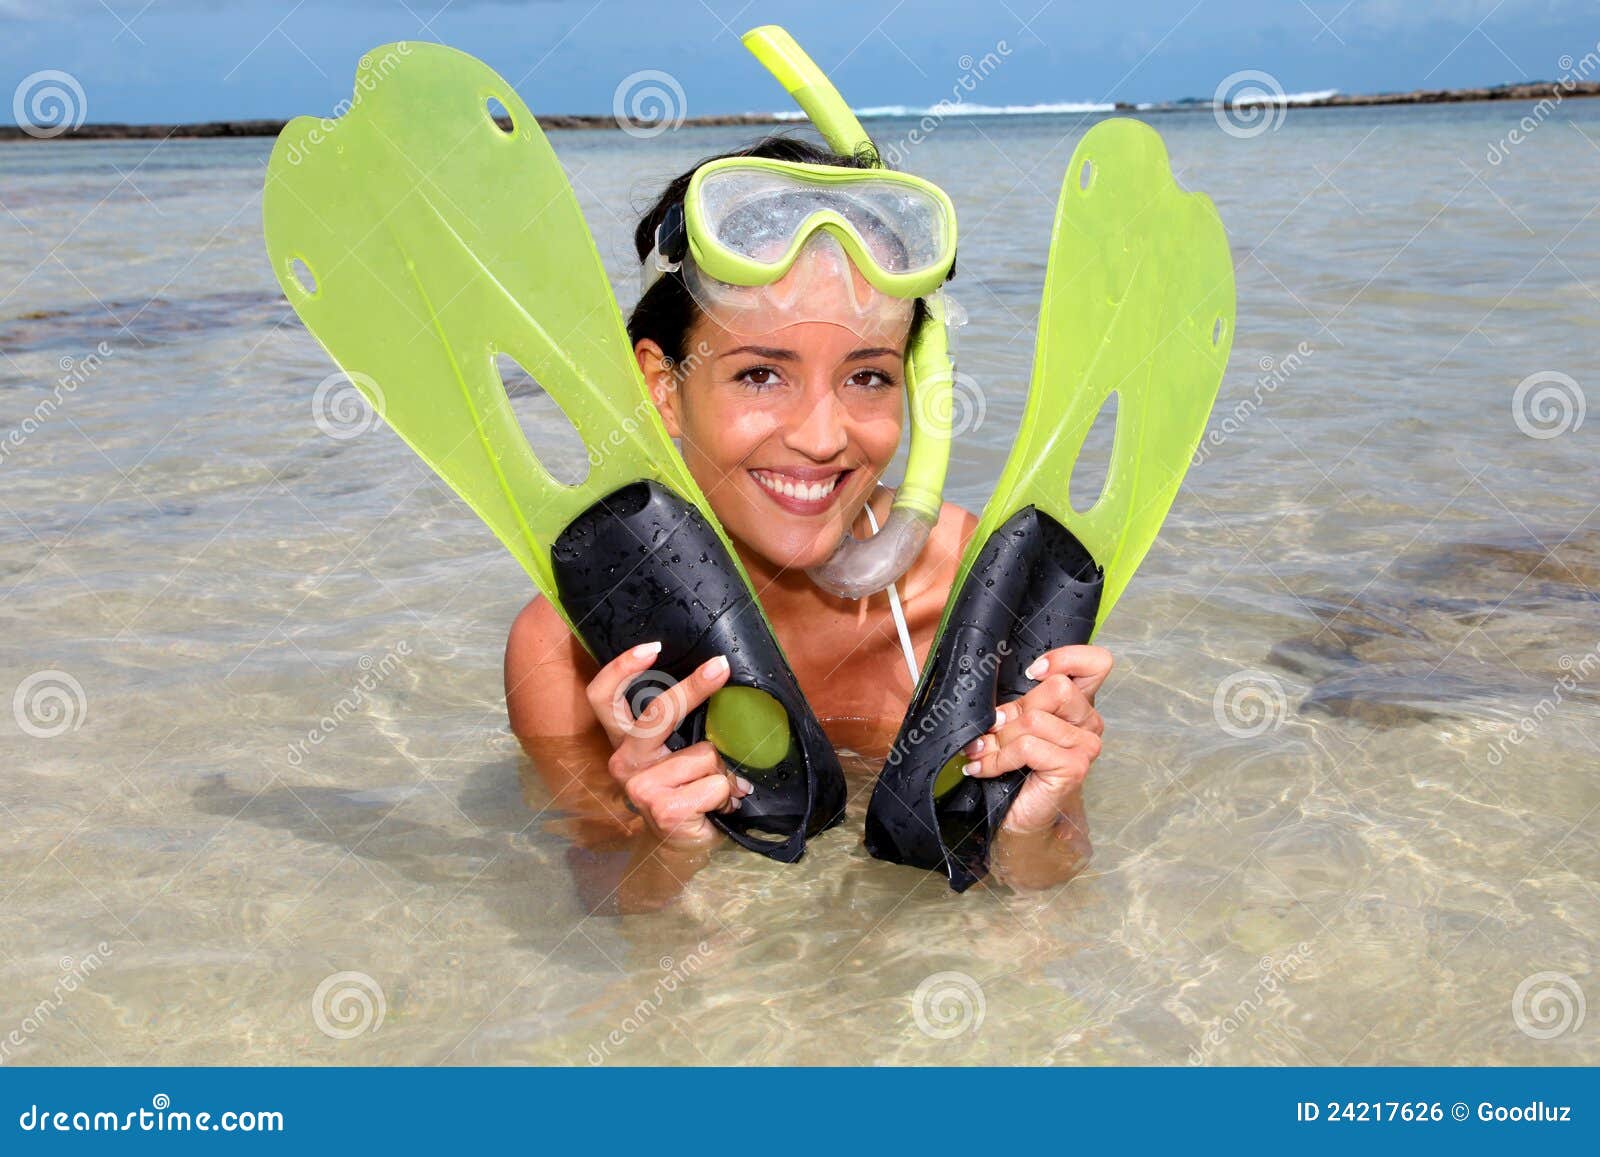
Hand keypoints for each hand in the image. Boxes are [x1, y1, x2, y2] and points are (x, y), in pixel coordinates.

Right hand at [584, 642, 752, 844]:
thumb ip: (684, 727)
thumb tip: (717, 684)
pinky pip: (716, 783)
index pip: (603, 697)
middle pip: (656, 714)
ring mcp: (641, 787)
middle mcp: (624, 761)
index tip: (652, 647)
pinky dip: (728, 793)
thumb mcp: (676, 755)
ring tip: (721, 788)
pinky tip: (722, 806)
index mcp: (625, 742)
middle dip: (692, 688)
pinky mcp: (664, 808)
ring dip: (723, 770)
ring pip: (704, 753)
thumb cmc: (685, 794)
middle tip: (720, 666)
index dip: (621, 668)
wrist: (682, 850)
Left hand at [957, 645, 1112, 834]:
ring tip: (981, 751)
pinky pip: (1028, 747)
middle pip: (1056, 688)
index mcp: (1079, 704)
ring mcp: (1085, 745)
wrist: (1020, 817)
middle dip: (1014, 709)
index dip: (1065, 659)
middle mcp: (1089, 722)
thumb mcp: (1014, 723)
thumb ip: (1017, 701)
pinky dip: (998, 757)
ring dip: (998, 738)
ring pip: (1034, 719)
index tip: (1032, 672)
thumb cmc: (1016, 767)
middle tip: (992, 729)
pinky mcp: (1074, 767)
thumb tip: (989, 694)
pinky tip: (984, 768)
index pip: (1096, 663)